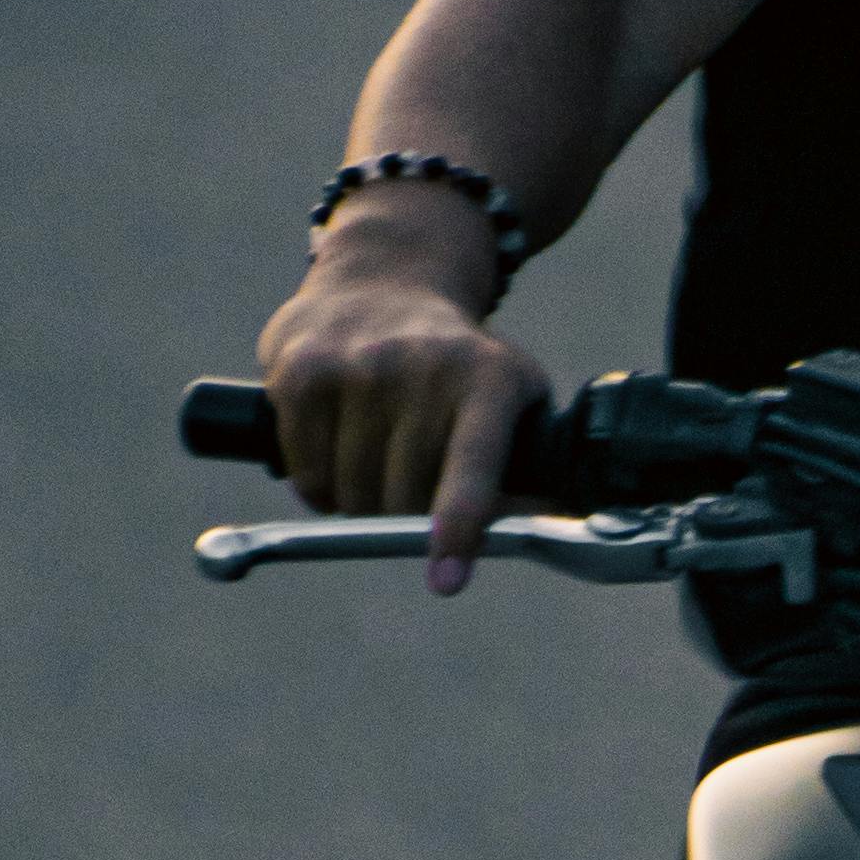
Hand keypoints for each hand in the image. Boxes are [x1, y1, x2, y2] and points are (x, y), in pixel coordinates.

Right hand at [258, 220, 549, 589]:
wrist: (384, 281)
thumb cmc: (460, 364)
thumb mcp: (515, 396)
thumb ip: (534, 470)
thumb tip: (556, 534)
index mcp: (490, 379)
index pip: (472, 465)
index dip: (459, 526)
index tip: (446, 579)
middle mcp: (423, 366)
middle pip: (403, 500)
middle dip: (406, 521)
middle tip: (413, 495)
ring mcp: (359, 366)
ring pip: (351, 495)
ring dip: (360, 506)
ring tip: (376, 466)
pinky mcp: (304, 373)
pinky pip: (307, 474)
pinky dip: (321, 488)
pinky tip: (339, 455)